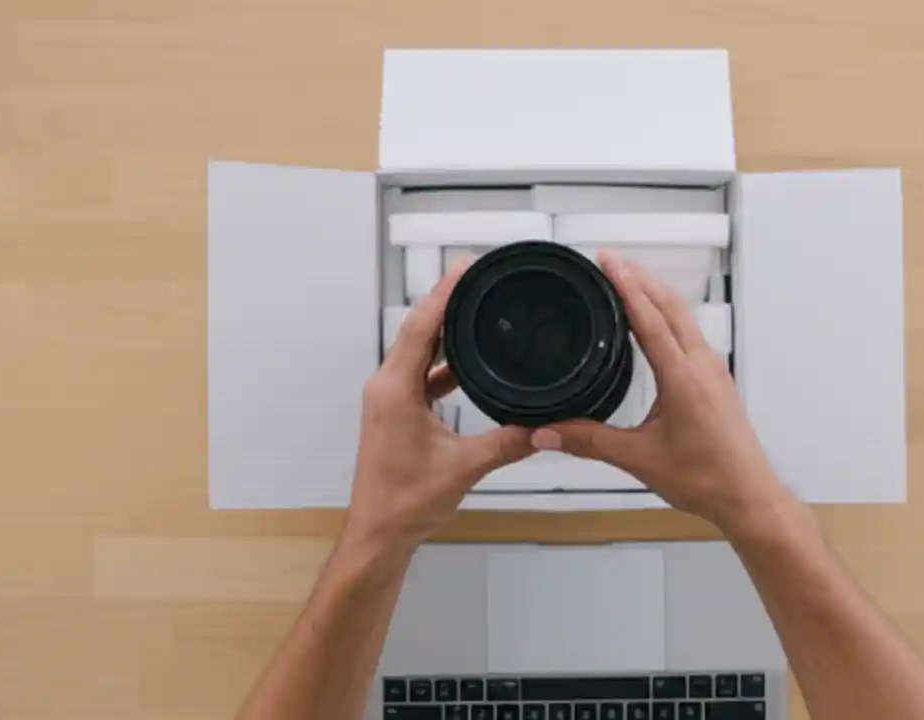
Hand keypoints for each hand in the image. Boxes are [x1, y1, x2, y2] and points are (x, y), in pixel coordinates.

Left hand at [346, 265, 536, 550]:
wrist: (379, 533)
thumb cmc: (406, 503)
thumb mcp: (465, 467)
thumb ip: (508, 442)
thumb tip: (544, 425)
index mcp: (395, 391)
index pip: (421, 328)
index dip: (443, 295)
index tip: (465, 270)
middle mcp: (386, 388)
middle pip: (417, 331)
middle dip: (446, 303)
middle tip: (476, 279)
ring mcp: (388, 400)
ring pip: (417, 352)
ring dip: (443, 331)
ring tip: (474, 309)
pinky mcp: (394, 413)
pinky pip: (419, 374)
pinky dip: (441, 362)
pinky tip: (466, 361)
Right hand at [529, 252, 784, 533]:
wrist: (748, 496)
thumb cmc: (705, 479)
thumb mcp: (639, 459)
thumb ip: (589, 442)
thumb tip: (546, 432)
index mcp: (683, 379)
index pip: (651, 320)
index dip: (627, 287)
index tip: (608, 261)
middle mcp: (702, 366)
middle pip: (670, 306)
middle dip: (640, 278)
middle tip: (610, 260)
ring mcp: (713, 370)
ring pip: (683, 318)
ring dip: (656, 294)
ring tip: (627, 280)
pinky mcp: (715, 380)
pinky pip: (690, 335)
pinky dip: (668, 317)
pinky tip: (653, 322)